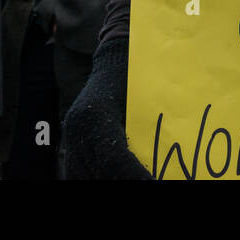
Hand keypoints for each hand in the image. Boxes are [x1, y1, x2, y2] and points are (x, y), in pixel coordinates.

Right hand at [63, 36, 152, 178]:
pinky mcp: (72, 140)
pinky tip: (110, 179)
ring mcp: (71, 134)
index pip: (115, 158)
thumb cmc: (136, 73)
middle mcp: (78, 127)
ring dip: (106, 179)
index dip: (134, 175)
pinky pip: (75, 170)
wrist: (116, 57)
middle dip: (123, 179)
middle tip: (149, 182)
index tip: (152, 183)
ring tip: (136, 180)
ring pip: (82, 174)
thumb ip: (148, 126)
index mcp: (96, 114)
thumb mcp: (145, 96)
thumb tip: (168, 154)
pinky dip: (94, 177)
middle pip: (98, 171)